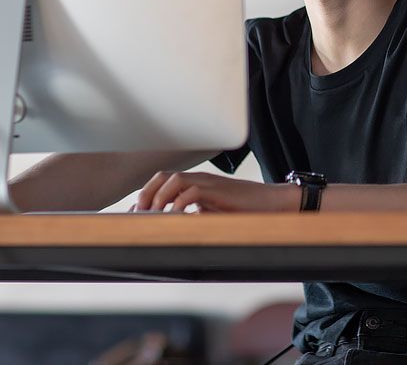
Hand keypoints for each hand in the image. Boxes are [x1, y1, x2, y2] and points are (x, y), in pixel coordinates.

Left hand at [132, 172, 299, 213]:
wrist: (272, 203)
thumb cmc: (245, 211)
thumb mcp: (213, 215)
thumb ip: (194, 217)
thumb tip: (174, 230)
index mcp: (196, 184)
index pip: (163, 182)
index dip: (146, 196)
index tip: (133, 214)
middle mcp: (200, 180)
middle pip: (164, 176)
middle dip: (147, 193)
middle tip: (137, 213)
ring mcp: (209, 183)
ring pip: (174, 180)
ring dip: (159, 197)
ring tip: (152, 215)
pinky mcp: (218, 191)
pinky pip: (193, 192)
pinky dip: (179, 203)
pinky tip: (175, 216)